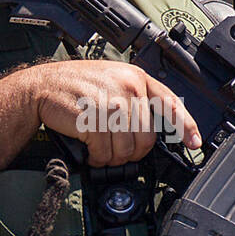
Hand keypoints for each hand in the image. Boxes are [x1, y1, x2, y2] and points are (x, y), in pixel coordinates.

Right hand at [20, 60, 201, 166]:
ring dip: (112, 157)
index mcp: (136, 77)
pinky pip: (105, 151)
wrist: (40, 88)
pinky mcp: (93, 117)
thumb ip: (134, 100)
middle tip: (115, 151)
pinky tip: (90, 152)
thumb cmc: (75, 89)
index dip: (185, 126)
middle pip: (147, 137)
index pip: (170, 103)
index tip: (194, 143)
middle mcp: (127, 87)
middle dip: (131, 152)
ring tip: (99, 150)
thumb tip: (152, 131)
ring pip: (126, 148)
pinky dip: (97, 158)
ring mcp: (111, 101)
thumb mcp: (111, 83)